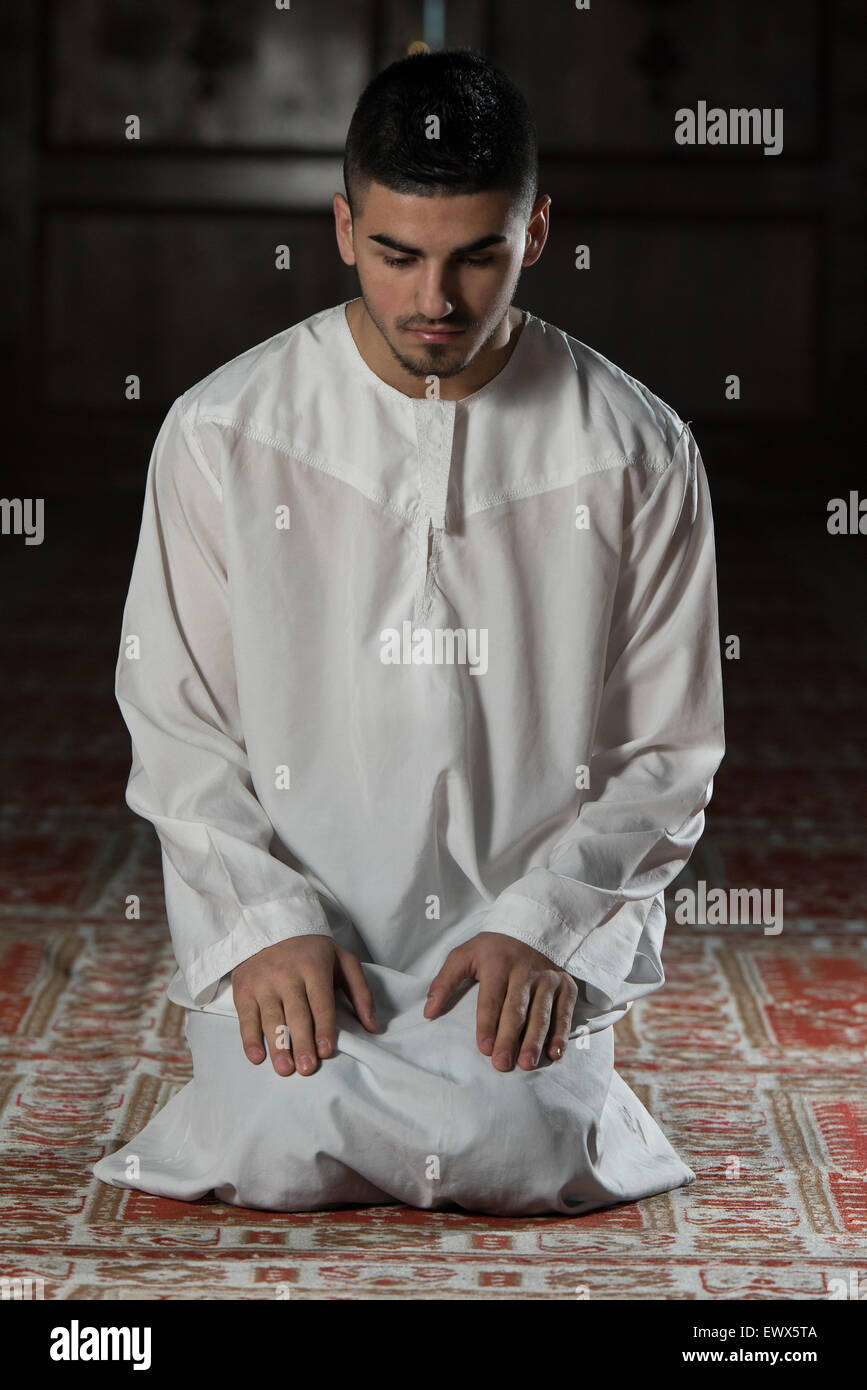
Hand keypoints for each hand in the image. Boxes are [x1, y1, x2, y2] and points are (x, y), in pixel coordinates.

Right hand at [231, 935, 376, 1077]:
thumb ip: (361, 993)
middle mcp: (287, 974)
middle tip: (306, 1068)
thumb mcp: (343, 961)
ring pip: (271, 1018)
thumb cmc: (313, 951)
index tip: (326, 1051)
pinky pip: (246, 1017)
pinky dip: (249, 1039)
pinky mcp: (244, 989)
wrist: (271, 926)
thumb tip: (372, 1027)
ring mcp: (263, 982)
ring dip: (277, 1046)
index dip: (323, 1027)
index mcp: (314, 967)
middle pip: (296, 1013)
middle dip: (301, 1042)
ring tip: (285, 1069)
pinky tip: (257, 1057)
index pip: (320, 1002)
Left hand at [423, 932, 577, 1070]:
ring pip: (541, 1013)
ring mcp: (548, 978)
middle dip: (509, 1038)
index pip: (491, 998)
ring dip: (535, 1040)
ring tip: (527, 1063)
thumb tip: (429, 1012)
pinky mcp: (566, 986)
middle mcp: (525, 971)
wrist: (535, 926)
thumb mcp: (465, 954)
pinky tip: (555, 1053)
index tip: (484, 1048)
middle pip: (517, 1009)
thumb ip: (445, 981)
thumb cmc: (494, 949)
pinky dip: (561, 1034)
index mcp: (498, 963)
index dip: (487, 1024)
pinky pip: (565, 1012)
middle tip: (502, 1064)